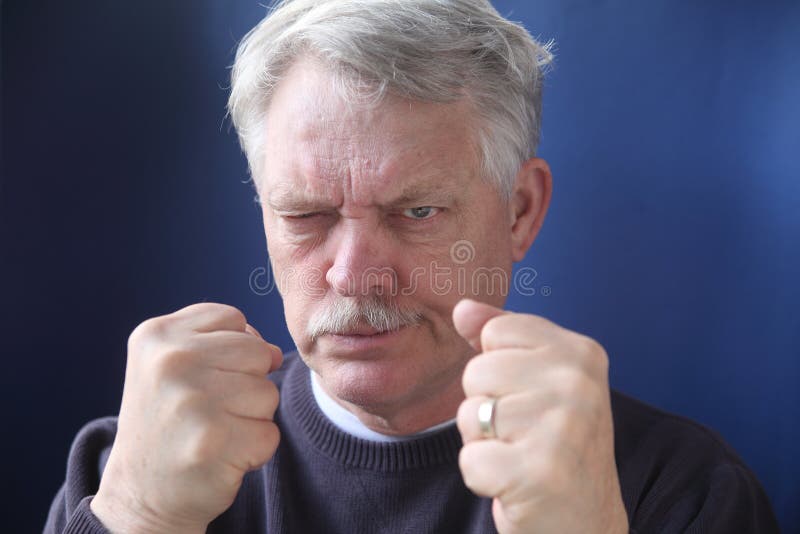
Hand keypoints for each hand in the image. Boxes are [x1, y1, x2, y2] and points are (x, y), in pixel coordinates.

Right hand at [91, 303, 282, 532]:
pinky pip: (270, 433)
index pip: (234, 318)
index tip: (199, 378)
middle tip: (206, 410)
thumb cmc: (168, 421)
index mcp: (156, 334)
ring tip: (212, 431)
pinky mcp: (215, 442)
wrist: (139, 496)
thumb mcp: (171, 364)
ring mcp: (192, 402)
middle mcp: (172, 362)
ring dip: (250, 417)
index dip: (230, 350)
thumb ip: (221, 341)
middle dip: (245, 382)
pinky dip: (253, 449)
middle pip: (258, 353)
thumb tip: (273, 353)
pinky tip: (219, 456)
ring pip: (268, 393)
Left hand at [453, 299, 628, 533]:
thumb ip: (504, 338)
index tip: (530, 398)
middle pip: (476, 371)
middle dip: (486, 408)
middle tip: (524, 436)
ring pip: (468, 414)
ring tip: (520, 456)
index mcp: (581, 353)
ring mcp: (562, 427)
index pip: (496, 331)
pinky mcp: (539, 472)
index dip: (499, 370)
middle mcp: (578, 384)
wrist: (585, 522)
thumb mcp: (539, 382)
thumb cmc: (555, 446)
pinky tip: (515, 484)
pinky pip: (470, 460)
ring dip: (484, 443)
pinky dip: (483, 478)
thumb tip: (463, 308)